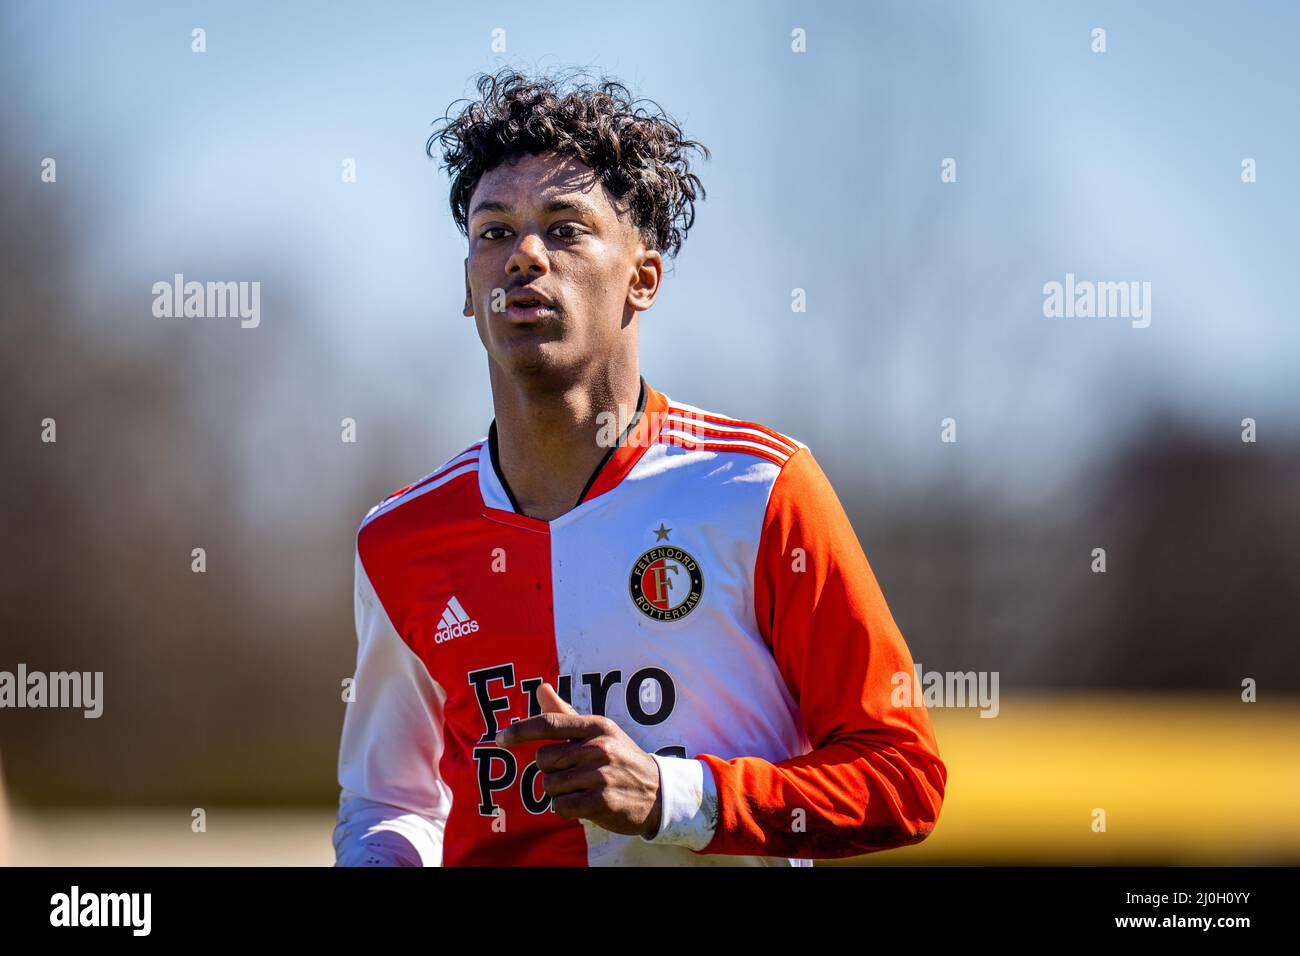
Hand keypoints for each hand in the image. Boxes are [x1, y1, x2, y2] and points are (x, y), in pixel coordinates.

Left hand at [495, 682, 663, 837]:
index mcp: (597, 726)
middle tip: (573, 773)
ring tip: (582, 789)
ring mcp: (601, 775)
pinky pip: (561, 806)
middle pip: (544, 760)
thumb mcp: (600, 731)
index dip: (520, 731)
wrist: (659, 792)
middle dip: (551, 770)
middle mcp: (599, 747)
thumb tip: (540, 688)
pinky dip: (566, 808)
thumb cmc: (621, 758)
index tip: (499, 739)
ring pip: (550, 785)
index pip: (549, 724)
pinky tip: (584, 803)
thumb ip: (566, 713)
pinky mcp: (602, 802)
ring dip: (559, 791)